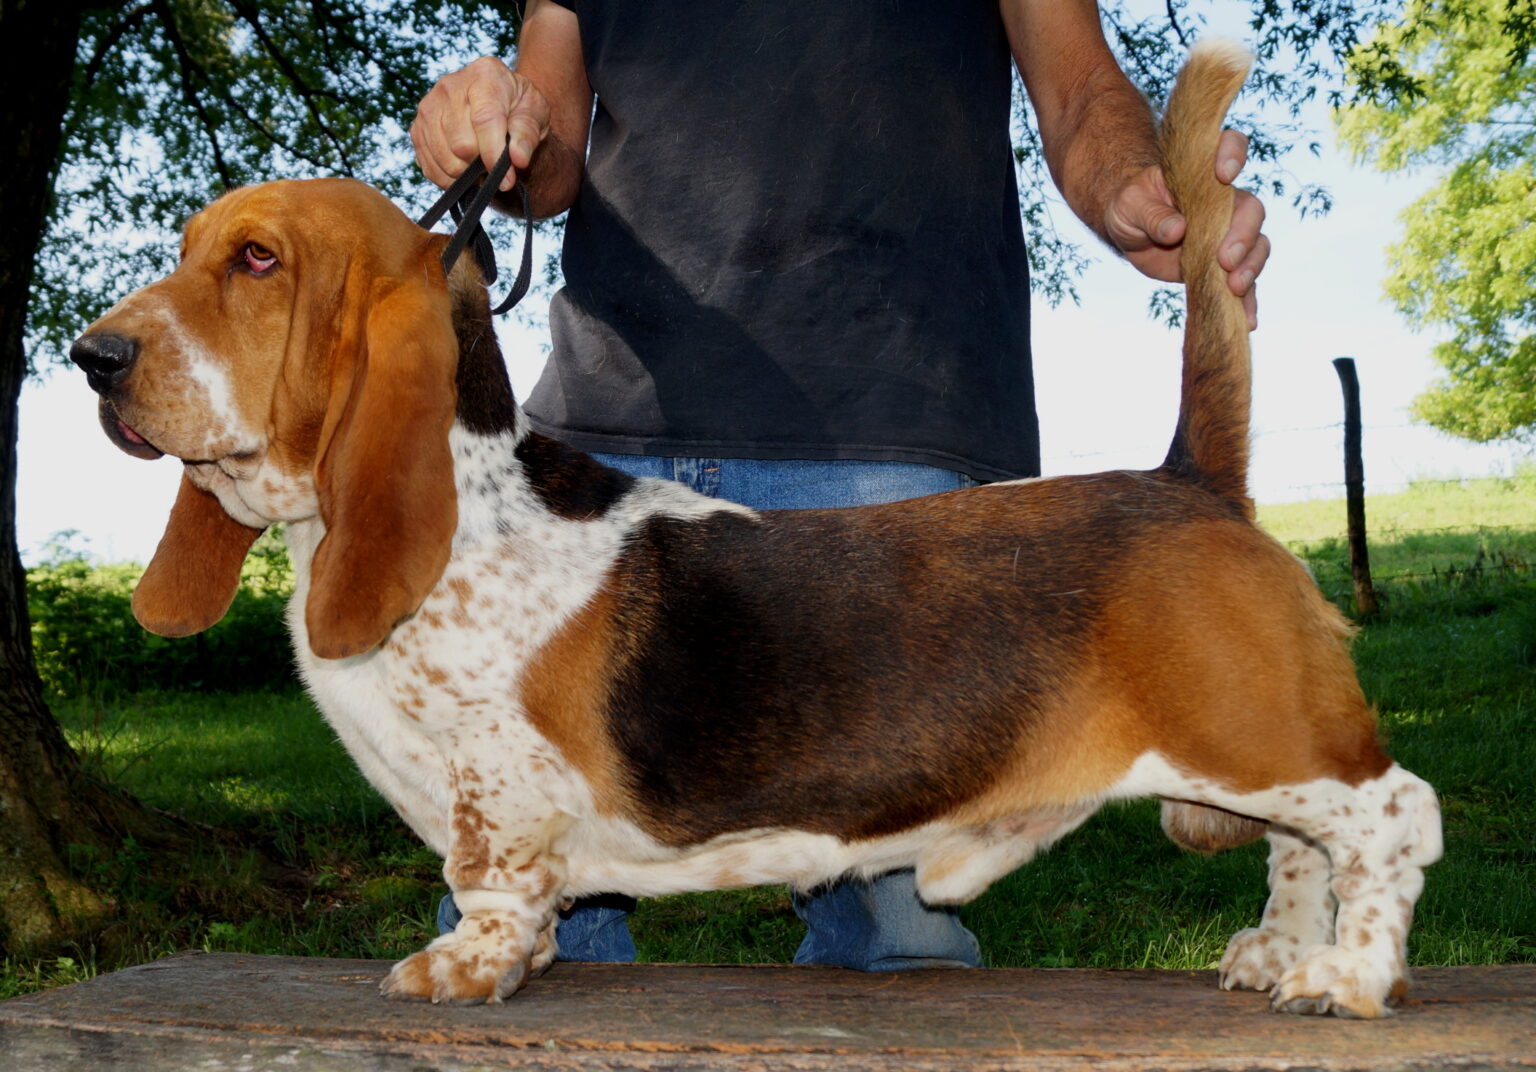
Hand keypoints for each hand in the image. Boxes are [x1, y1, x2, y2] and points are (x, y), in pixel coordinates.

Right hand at [411, 57, 549, 192]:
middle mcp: (450, 86)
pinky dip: (449, 179)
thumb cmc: (519, 108)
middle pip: (461, 143)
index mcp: (485, 75)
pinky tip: (464, 170)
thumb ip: (528, 135)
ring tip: (480, 164)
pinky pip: (429, 166)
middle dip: (481, 164)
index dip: (494, 155)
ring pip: (444, 158)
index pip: (485, 120)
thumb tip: (518, 159)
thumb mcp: (535, 114)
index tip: (506, 180)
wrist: (499, 102)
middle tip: (494, 165)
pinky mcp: (417, 128)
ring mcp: (429, 106)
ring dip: (466, 174)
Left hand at [1103, 129, 1268, 328]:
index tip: (1224, 175)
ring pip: (1256, 246)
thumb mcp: (1130, 206)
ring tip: (1234, 288)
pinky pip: (1244, 282)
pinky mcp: (1224, 264)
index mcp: (1203, 173)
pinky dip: (1247, 301)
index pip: (1230, 147)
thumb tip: (1177, 230)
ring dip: (1251, 268)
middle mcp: (1225, 202)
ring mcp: (1229, 233)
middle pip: (1251, 212)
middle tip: (1224, 260)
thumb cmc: (1130, 205)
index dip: (1233, 154)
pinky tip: (1247, 320)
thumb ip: (1152, 215)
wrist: (1131, 229)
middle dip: (1244, 236)